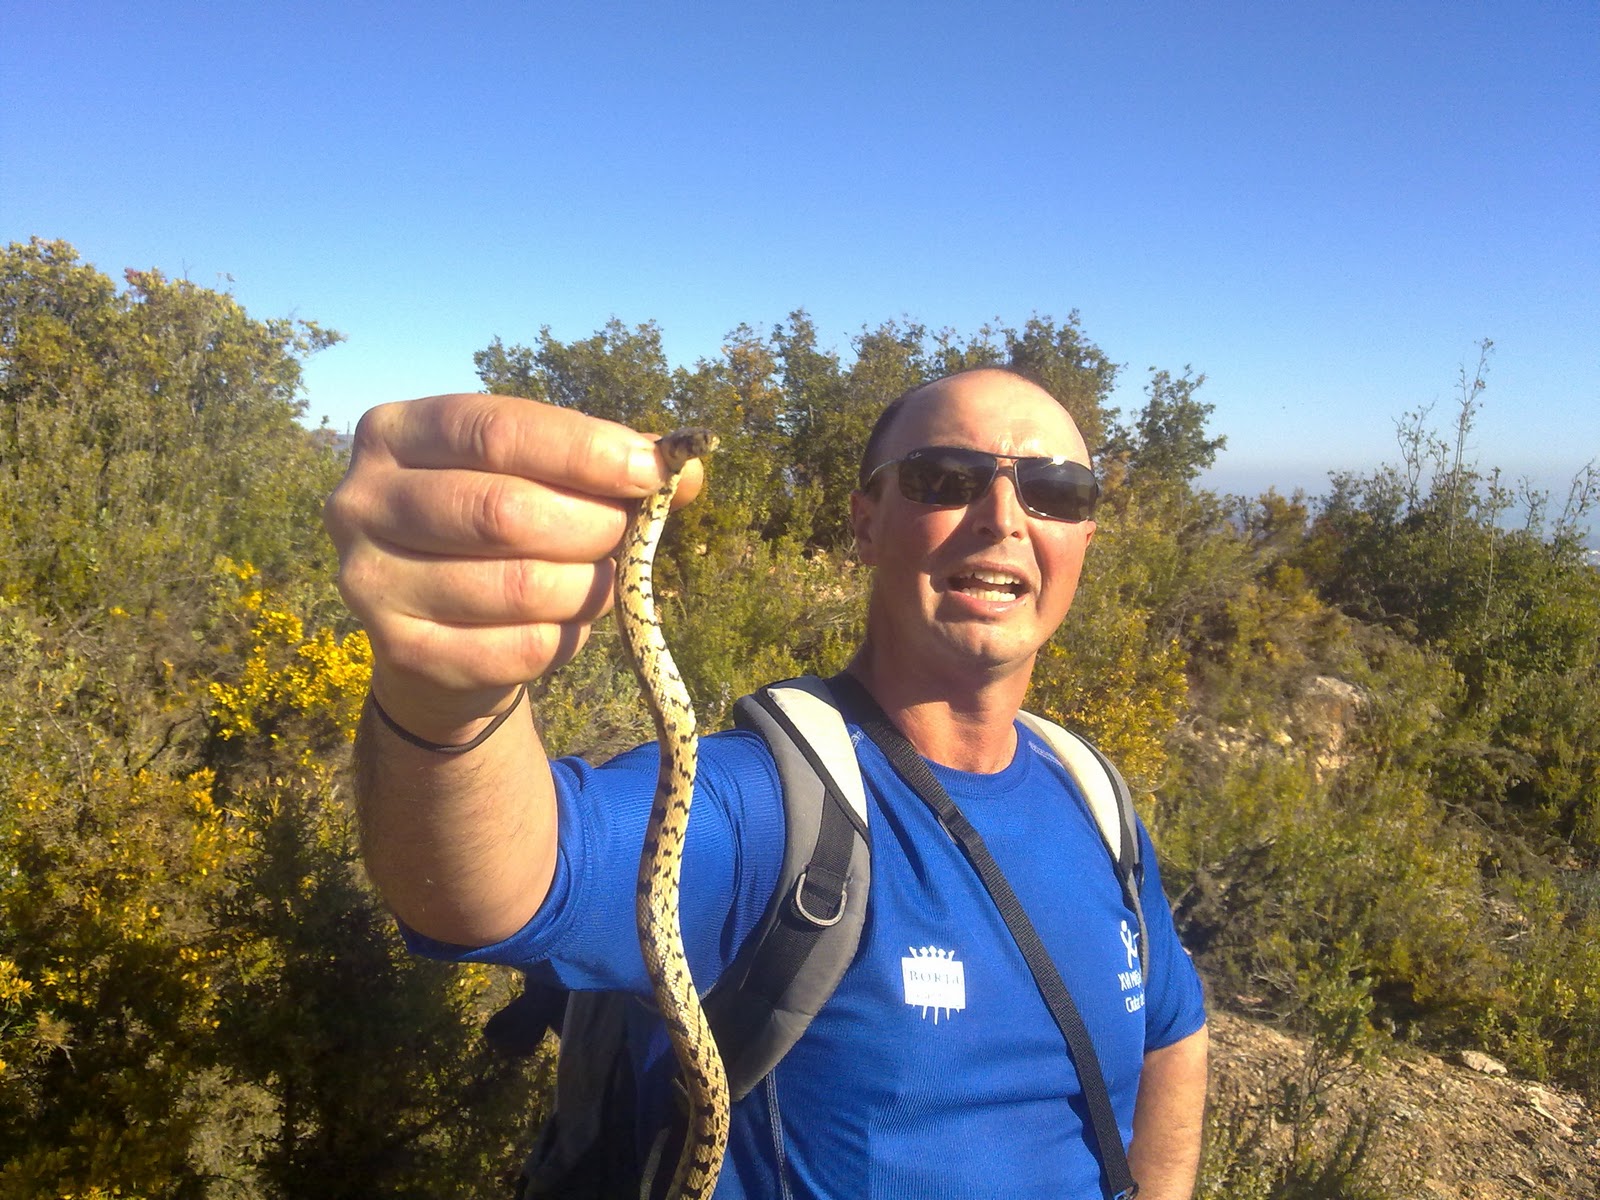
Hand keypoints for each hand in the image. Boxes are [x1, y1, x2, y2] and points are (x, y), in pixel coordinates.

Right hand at [323, 393, 700, 742]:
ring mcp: (368, 580)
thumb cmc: (499, 533)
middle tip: (626, 534)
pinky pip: (517, 648)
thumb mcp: (541, 479)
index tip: (651, 471)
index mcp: (395, 431)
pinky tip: (565, 624)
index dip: (584, 452)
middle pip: (504, 511)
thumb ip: (607, 465)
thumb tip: (687, 469)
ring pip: (518, 586)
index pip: (497, 429)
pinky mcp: (397, 650)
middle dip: (591, 525)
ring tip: (599, 580)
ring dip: (586, 586)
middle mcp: (362, 500)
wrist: (441, 635)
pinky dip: (565, 637)